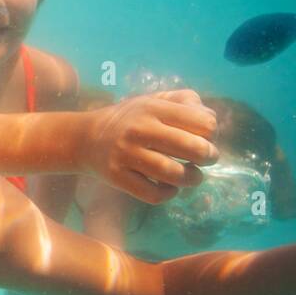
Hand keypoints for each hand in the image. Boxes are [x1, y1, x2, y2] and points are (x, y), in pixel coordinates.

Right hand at [81, 90, 219, 203]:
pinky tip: (169, 187)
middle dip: (209, 157)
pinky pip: (154, 194)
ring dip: (193, 179)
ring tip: (193, 176)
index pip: (202, 122)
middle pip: (193, 148)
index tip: (204, 138)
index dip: (211, 133)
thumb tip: (211, 117)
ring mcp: (126, 154)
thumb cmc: (128, 119)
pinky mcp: (117, 177)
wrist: (84, 138)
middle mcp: (140, 129)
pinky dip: (169, 194)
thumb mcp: (152, 100)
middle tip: (206, 159)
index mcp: (152, 108)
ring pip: (174, 174)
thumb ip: (183, 101)